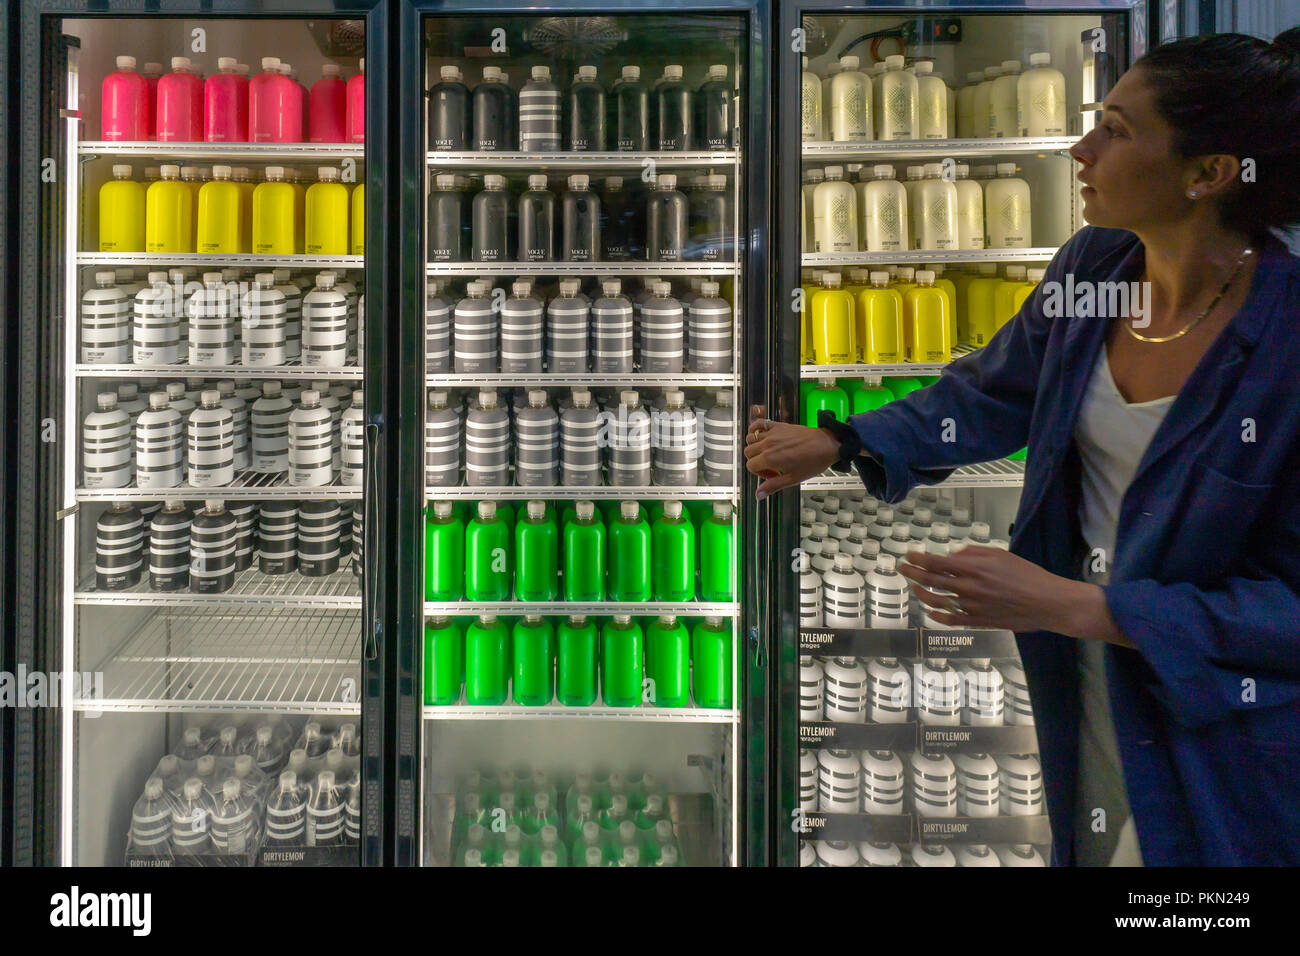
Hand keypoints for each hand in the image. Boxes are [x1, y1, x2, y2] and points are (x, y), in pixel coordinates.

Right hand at [743, 419, 840, 498]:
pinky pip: (759, 424)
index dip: (759, 473)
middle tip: (770, 466)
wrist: (826, 445)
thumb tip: (759, 495)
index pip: (750, 465)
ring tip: (767, 453)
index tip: (771, 475)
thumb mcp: (793, 479)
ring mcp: (772, 433)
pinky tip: (761, 436)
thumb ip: (773, 486)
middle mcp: (768, 444)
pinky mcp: (778, 426)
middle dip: (756, 461)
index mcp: (770, 458)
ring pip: (750, 439)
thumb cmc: (813, 462)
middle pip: (748, 452)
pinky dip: (755, 429)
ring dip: (755, 447)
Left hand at [898, 544, 1110, 636]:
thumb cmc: (1027, 575)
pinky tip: (930, 610)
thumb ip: (973, 553)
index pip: (936, 563)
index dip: (919, 559)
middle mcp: (968, 588)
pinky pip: (951, 620)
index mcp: (974, 569)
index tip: (908, 555)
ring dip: (921, 593)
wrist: (1047, 602)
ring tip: (914, 587)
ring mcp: (971, 607)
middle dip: (913, 573)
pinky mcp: (978, 622)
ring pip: (937, 601)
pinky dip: (937, 615)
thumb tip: (952, 557)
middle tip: (902, 568)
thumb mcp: (1000, 554)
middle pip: (931, 580)